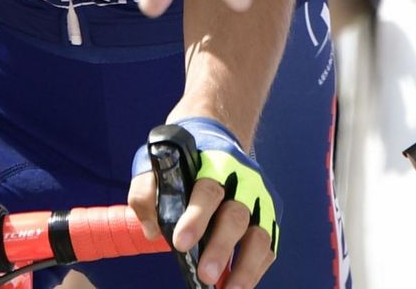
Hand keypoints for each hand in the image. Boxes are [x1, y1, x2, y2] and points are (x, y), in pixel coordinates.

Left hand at [128, 118, 279, 288]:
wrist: (216, 141)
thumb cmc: (183, 162)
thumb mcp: (157, 165)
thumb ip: (146, 191)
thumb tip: (151, 229)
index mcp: (215, 164)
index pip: (208, 190)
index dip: (196, 218)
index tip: (180, 244)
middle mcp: (244, 181)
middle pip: (236, 215)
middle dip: (221, 248)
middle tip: (205, 275)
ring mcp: (260, 200)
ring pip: (259, 235)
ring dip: (245, 267)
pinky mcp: (269, 217)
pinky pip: (268, 248)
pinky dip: (254, 270)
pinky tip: (236, 287)